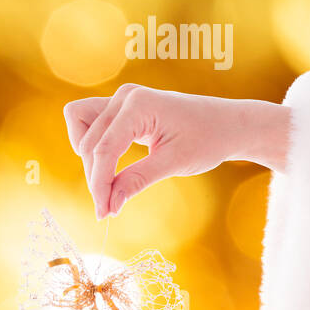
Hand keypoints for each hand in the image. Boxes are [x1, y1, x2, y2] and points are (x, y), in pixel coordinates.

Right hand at [64, 84, 289, 218]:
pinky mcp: (121, 109)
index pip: (103, 149)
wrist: (226, 123)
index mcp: (139, 104)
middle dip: (95, 177)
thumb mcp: (173, 163)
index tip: (103, 213)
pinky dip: (95, 153)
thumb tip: (107, 206)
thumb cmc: (207, 138)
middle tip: (108, 208)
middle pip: (88, 143)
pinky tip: (111, 173)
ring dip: (91, 164)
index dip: (99, 184)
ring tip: (110, 189)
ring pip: (83, 132)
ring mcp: (121, 100)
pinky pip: (91, 128)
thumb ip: (136, 181)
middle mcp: (125, 96)